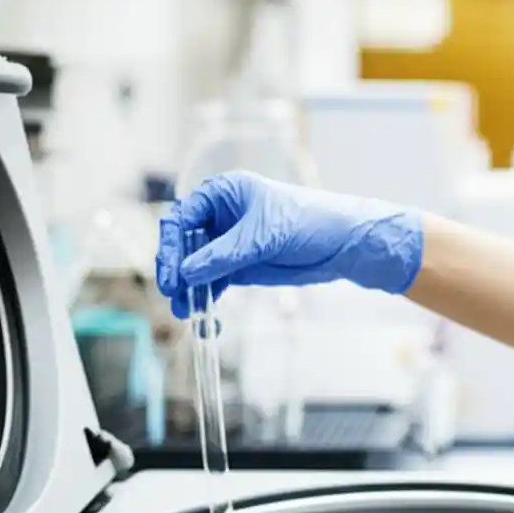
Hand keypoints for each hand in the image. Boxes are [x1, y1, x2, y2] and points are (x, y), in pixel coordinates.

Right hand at [156, 171, 422, 317]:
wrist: (342, 243)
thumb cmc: (307, 222)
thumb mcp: (262, 237)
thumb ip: (223, 255)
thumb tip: (186, 273)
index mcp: (222, 193)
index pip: (183, 218)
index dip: (171, 245)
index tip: (171, 273)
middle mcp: (220, 216)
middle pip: (184, 244)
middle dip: (177, 271)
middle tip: (174, 295)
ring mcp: (227, 242)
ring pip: (195, 267)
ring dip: (189, 290)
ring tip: (187, 313)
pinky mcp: (238, 265)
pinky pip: (213, 282)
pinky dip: (207, 298)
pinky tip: (205, 319)